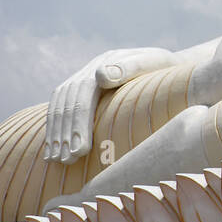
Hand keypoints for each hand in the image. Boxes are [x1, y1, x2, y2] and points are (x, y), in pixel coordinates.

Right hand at [44, 47, 174, 164]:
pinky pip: (61, 108)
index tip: (81, 150)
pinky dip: (54, 127)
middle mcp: (90, 69)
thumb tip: (100, 75)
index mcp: (106, 61)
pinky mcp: (85, 90)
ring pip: (60, 105)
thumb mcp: (153, 63)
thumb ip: (130, 68)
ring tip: (56, 159)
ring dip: (55, 132)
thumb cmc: (166, 69)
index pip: (84, 93)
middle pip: (68, 101)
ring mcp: (85, 78)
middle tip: (67, 160)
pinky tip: (53, 147)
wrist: (169, 65)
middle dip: (65, 132)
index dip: (79, 122)